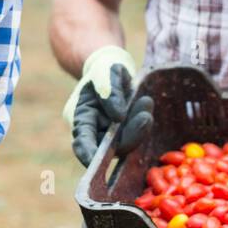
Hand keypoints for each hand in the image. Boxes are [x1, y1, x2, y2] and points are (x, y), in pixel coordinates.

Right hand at [62, 45, 153, 167]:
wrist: (112, 66)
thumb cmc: (103, 69)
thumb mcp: (104, 72)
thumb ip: (109, 92)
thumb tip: (119, 118)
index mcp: (81, 116)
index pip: (82, 140)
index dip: (87, 152)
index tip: (93, 160)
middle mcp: (95, 130)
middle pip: (109, 146)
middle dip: (129, 135)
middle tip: (145, 118)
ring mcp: (110, 132)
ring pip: (125, 141)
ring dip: (138, 127)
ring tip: (146, 102)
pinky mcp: (124, 131)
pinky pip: (135, 132)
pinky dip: (142, 120)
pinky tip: (145, 103)